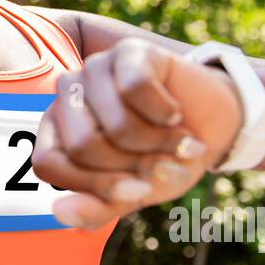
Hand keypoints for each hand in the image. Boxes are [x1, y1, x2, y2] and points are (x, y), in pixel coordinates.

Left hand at [30, 36, 244, 229]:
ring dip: (157, 142)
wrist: (215, 127)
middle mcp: (68, 96)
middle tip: (161, 160)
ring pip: (115, 122)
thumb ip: (97, 206)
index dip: (95, 185)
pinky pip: (137, 90)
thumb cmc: (165, 160)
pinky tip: (174, 112)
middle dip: (132, 164)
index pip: (49, 163)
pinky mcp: (127, 51)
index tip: (139, 192)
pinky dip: (165, 111)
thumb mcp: (135, 193)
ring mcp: (95, 68)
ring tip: (174, 138)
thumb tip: (60, 213)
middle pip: (82, 145)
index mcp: (57, 131)